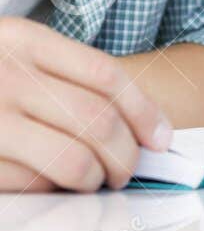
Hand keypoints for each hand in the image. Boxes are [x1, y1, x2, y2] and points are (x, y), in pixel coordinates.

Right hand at [0, 17, 172, 191]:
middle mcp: (5, 76)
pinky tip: (51, 183)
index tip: (161, 137)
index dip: (144, 110)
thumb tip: (140, 122)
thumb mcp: (14, 52)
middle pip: (97, 121)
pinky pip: (33, 185)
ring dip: (95, 179)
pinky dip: (52, 190)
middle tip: (126, 169)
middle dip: (125, 155)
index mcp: (22, 40)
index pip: (105, 75)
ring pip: (73, 161)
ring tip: (94, 180)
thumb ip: (65, 74)